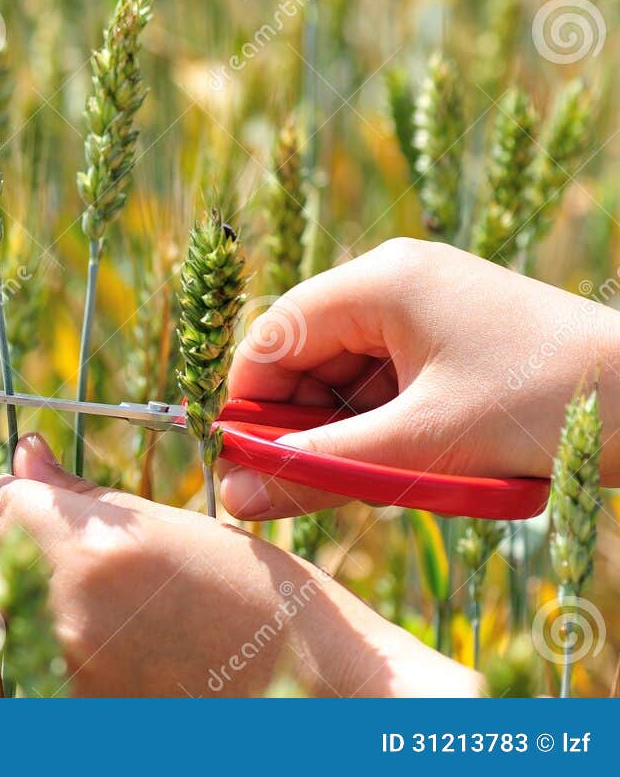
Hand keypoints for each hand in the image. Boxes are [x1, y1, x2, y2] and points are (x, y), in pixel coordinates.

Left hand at [0, 436, 479, 695]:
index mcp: (85, 550)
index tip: (43, 498)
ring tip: (122, 607)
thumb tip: (25, 454)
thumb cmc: (263, 600)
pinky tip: (125, 646)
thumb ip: (85, 495)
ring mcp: (61, 672)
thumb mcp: (176, 524)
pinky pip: (38, 663)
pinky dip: (63, 648)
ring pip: (13, 614)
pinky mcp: (74, 711)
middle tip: (101, 558)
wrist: (318, 702)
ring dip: (45, 599)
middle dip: (33, 549)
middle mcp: (59, 613)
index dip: (20, 494)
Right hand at [222, 238, 619, 519]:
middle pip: (305, 358)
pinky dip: (385, 428)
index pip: (271, 339)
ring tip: (383, 481)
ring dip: (348, 435)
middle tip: (314, 490)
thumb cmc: (543, 408)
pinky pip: (387, 382)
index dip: (250, 408)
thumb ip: (317, 471)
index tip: (245, 471)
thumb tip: (233, 496)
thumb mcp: (420, 448)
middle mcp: (395, 280)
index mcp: (379, 282)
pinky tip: (410, 466)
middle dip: (304, 428)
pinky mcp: (454, 336)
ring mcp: (427, 306)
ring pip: (346, 378)